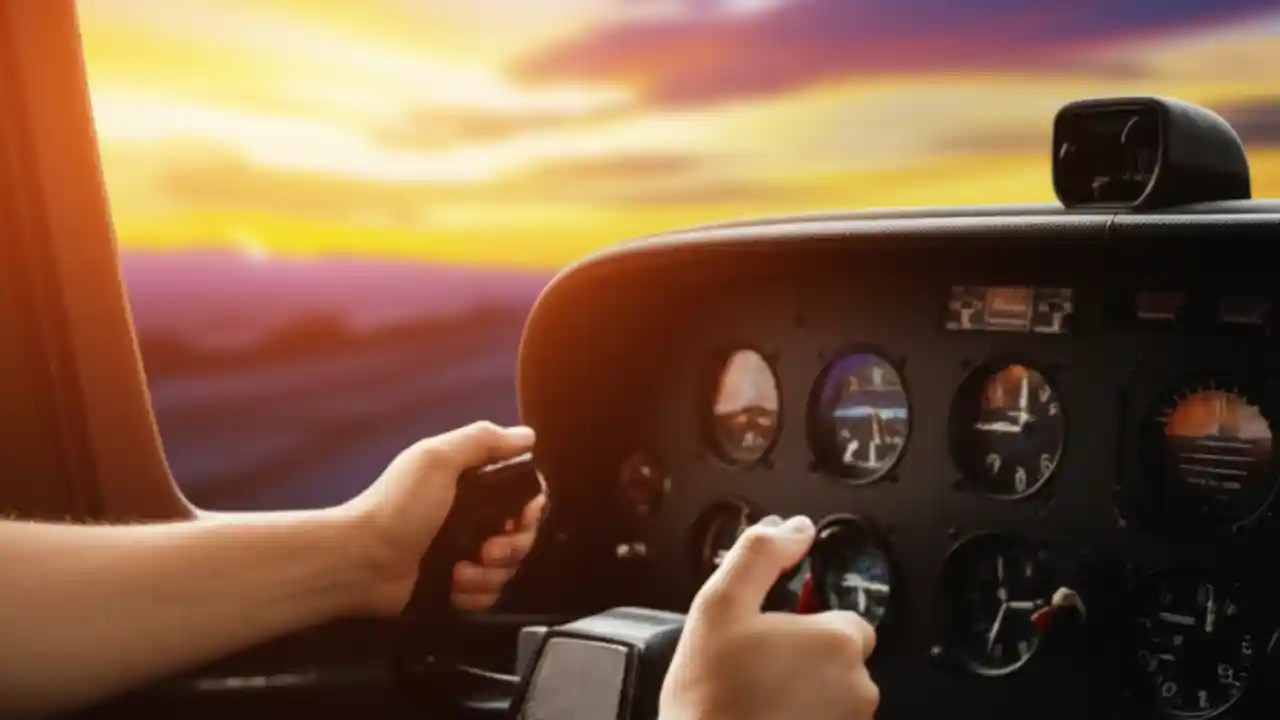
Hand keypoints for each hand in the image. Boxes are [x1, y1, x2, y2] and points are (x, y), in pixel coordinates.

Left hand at [341, 422, 536, 615]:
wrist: (360, 561)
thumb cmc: (398, 506)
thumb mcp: (437, 459)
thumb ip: (482, 440)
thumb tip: (528, 436)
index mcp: (470, 486)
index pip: (522, 497)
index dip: (530, 510)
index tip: (522, 518)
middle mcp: (472, 519)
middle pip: (521, 537)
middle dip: (513, 547)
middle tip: (489, 550)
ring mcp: (464, 555)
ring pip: (507, 570)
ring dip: (490, 574)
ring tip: (461, 572)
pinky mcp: (455, 588)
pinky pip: (487, 596)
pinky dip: (475, 595)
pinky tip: (453, 587)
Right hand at [659, 515, 879, 719]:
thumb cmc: (710, 697)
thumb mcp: (719, 605)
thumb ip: (760, 554)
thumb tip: (793, 528)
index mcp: (838, 640)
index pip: (843, 618)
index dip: (803, 625)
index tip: (768, 639)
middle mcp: (859, 687)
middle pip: (840, 660)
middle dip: (804, 662)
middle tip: (754, 671)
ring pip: (833, 698)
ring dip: (804, 696)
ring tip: (755, 702)